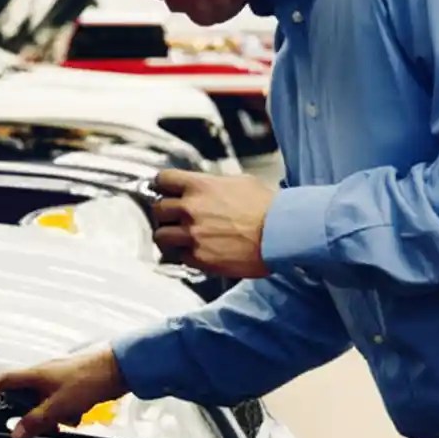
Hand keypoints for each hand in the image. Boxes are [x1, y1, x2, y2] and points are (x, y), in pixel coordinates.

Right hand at [0, 345, 126, 437]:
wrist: (119, 367)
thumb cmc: (89, 378)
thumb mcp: (58, 406)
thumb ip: (36, 420)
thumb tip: (15, 433)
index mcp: (34, 374)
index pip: (2, 381)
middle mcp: (43, 373)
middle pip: (22, 394)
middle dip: (26, 413)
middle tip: (32, 426)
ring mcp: (57, 377)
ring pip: (41, 400)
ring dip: (47, 415)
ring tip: (60, 423)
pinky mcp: (71, 383)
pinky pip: (58, 400)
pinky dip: (62, 412)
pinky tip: (74, 417)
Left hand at [151, 169, 273, 278]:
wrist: (281, 234)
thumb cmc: (268, 208)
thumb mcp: (240, 183)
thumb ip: (214, 185)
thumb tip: (206, 187)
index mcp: (199, 186)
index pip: (163, 180)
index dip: (162, 186)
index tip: (164, 191)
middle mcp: (191, 209)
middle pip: (157, 209)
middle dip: (165, 213)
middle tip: (173, 218)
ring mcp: (192, 234)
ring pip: (161, 236)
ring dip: (168, 236)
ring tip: (178, 238)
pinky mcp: (199, 257)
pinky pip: (180, 256)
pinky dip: (185, 255)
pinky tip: (197, 252)